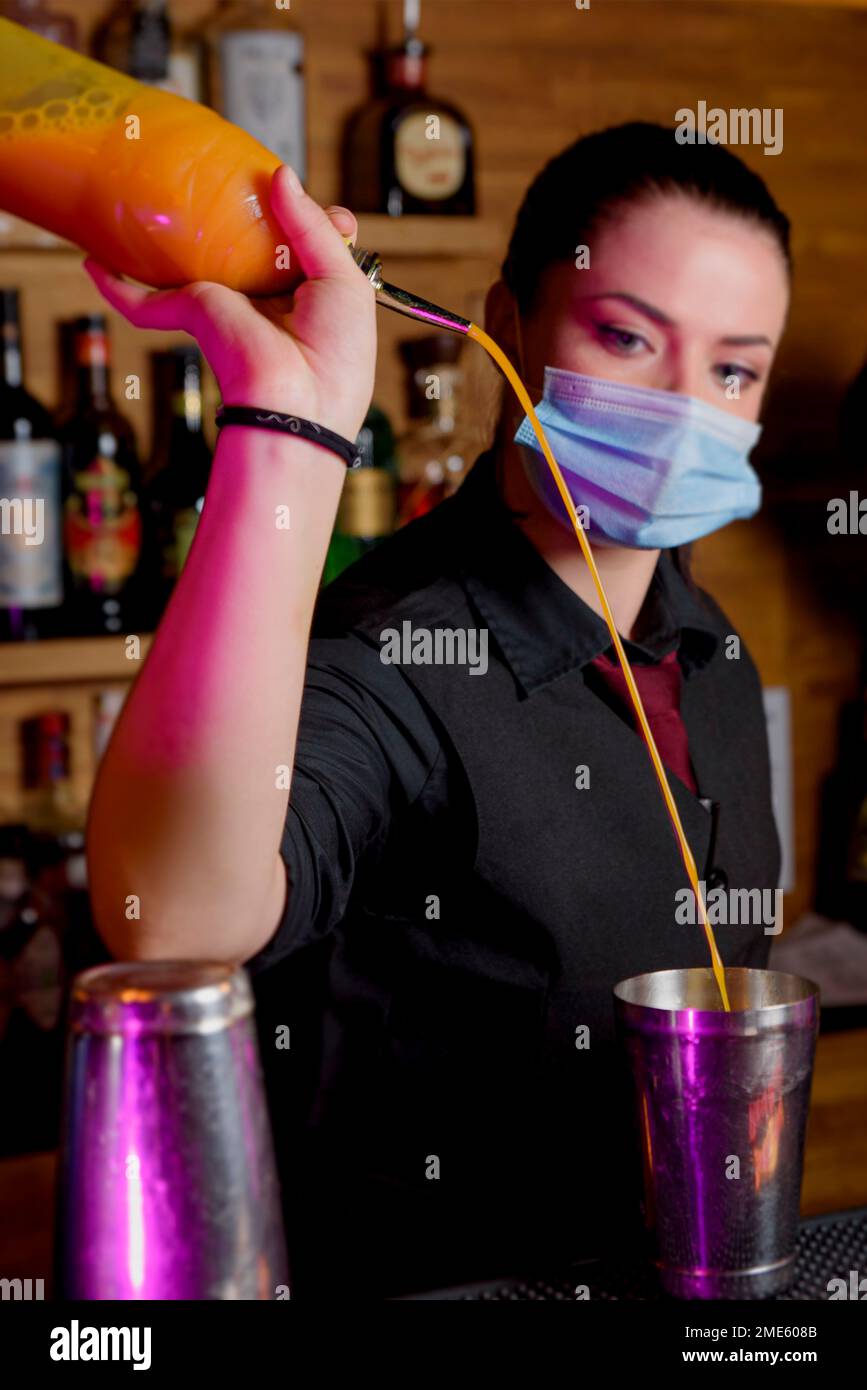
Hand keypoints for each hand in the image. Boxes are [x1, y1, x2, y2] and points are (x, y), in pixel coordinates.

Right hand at [83, 166, 376, 441]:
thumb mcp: (345, 281)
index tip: (304, 198)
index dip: (301, 217)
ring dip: (170, 238)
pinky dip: (116, 287)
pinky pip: (143, 302)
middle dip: (237, 212)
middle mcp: (262, 300)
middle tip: (235, 175)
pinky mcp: (194, 313)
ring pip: (190, 264)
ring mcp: (224, 305)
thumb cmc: (334, 354)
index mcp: (304, 297)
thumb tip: (280, 176)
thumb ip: (315, 226)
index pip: (297, 247)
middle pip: (243, 246)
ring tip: (159, 194)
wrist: (301, 402)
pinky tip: (98, 264)